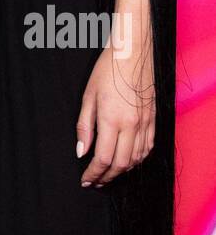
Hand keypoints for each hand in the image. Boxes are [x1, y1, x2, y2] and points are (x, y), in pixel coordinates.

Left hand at [76, 41, 154, 186]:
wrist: (132, 53)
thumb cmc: (107, 70)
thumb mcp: (88, 96)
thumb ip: (84, 126)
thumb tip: (81, 152)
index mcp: (112, 119)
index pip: (103, 158)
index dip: (94, 173)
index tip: (85, 180)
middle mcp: (132, 125)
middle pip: (121, 164)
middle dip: (107, 177)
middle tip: (95, 182)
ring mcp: (146, 123)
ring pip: (136, 159)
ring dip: (122, 171)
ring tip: (108, 175)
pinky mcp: (154, 119)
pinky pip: (148, 148)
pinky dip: (137, 160)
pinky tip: (128, 161)